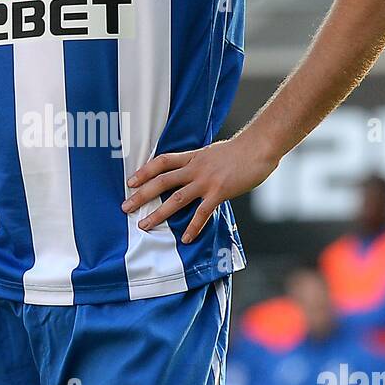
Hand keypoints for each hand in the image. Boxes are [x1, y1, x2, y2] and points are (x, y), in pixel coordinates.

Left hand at [122, 131, 277, 242]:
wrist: (259, 146)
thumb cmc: (241, 150)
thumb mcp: (214, 152)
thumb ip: (201, 162)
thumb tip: (193, 171)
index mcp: (192, 157)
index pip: (161, 162)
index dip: (144, 171)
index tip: (130, 181)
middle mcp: (195, 168)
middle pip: (161, 181)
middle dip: (141, 195)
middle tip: (125, 207)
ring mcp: (206, 181)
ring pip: (176, 198)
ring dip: (158, 213)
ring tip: (144, 225)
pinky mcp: (219, 192)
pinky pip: (202, 212)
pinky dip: (193, 226)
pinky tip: (185, 238)